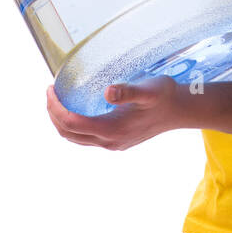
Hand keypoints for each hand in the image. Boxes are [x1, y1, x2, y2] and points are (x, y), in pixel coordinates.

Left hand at [45, 77, 186, 150]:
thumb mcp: (148, 90)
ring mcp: (112, 143)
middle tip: (50, 91)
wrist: (180, 111)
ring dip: (61, 121)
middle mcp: (109, 141)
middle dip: (53, 114)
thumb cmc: (164, 96)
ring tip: (57, 100)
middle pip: (69, 133)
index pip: (71, 123)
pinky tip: (76, 109)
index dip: (55, 108)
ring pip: (75, 138)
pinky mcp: (116, 141)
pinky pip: (86, 138)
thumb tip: (108, 92)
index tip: (50, 89)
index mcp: (112, 130)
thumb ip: (128, 91)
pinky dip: (74, 125)